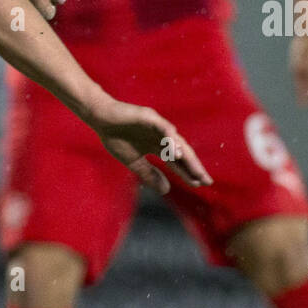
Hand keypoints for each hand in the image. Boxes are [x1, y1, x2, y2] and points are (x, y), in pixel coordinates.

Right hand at [92, 100, 211, 194]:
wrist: (100, 118)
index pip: (177, 162)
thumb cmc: (115, 137)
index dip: (188, 173)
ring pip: (177, 142)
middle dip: (194, 167)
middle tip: (206, 180)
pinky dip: (171, 140)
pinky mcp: (150, 117)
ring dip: (186, 156)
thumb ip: (150, 174)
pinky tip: (176, 152)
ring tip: (196, 171)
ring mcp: (158, 126)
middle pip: (182, 153)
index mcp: (157, 147)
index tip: (200, 185)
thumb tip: (167, 190)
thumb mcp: (134, 162)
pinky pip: (164, 129)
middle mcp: (162, 137)